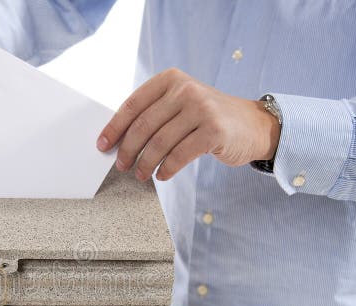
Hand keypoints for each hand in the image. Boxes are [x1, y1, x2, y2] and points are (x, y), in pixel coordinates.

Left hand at [96, 68, 279, 180]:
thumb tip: (119, 139)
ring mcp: (202, 109)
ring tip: (140, 174)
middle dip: (128, 150)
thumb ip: (154, 114)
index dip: (115, 127)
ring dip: (145, 163)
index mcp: (171, 79)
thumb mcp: (181, 104)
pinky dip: (166, 169)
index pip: (133, 104)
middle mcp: (186, 90)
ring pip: (159, 143)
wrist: (253, 125)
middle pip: (143, 126)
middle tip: (122, 166)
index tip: (103, 145)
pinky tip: (161, 175)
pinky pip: (179, 155)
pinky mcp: (214, 131)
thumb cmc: (209, 118)